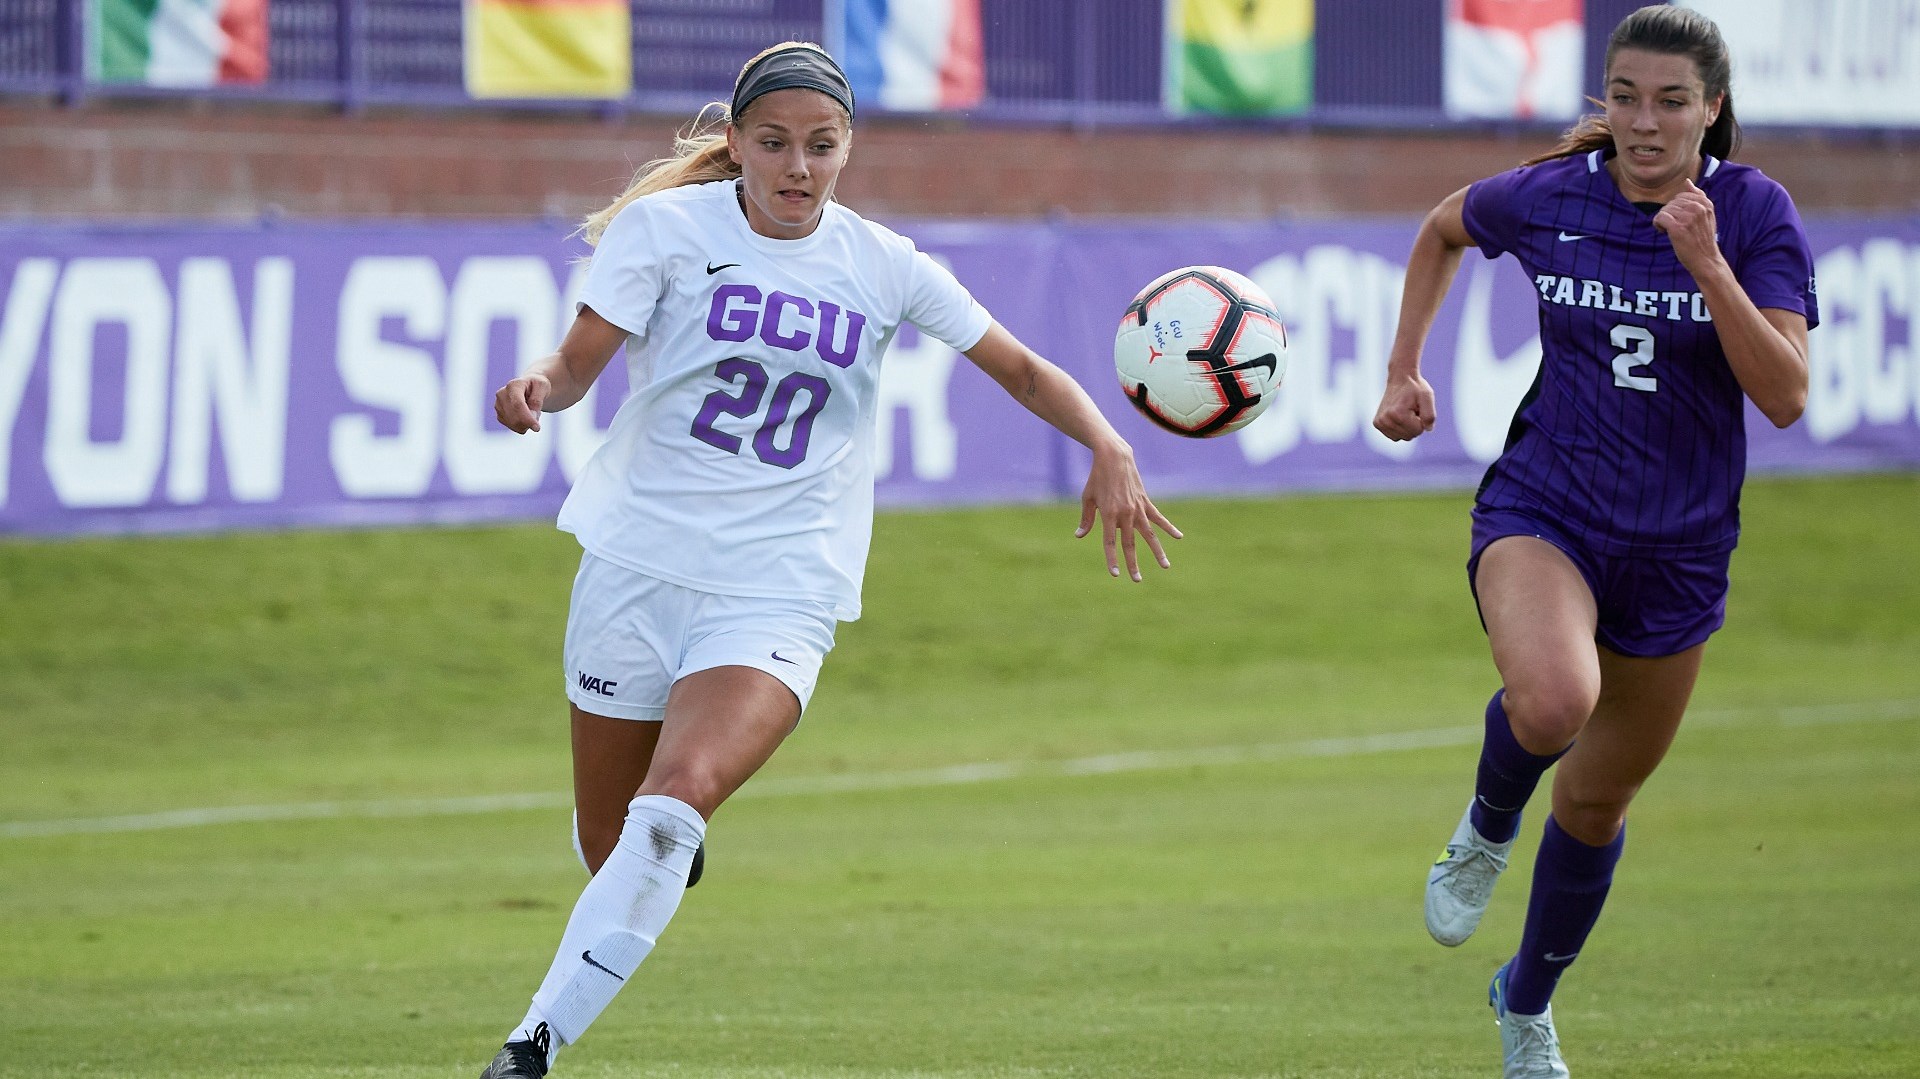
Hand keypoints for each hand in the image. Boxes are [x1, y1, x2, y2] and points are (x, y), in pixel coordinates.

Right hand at [494, 373, 550, 432]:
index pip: (517, 404)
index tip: (537, 428)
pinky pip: (512, 427)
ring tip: (532, 413)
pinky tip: (526, 418)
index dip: (527, 418)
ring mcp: (498, 405)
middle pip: (513, 416)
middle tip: (538, 423)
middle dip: (528, 423)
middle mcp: (502, 394)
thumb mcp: (543, 388)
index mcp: (513, 385)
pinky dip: (522, 427)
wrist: (530, 387)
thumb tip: (532, 416)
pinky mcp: (499, 415)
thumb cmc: (537, 386)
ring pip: (512, 423)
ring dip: (526, 424)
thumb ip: (537, 401)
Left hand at [1075, 442, 1180, 581]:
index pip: (1110, 543)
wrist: (1114, 457)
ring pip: (1149, 535)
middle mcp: (1125, 514)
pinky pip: (1159, 518)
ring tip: (1165, 566)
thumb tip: (1079, 536)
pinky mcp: (1145, 502)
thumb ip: (1086, 519)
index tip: (1116, 574)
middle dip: (1133, 563)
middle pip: (1130, 544)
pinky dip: (1169, 527)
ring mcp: (1137, 508)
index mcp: (1108, 514)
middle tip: (1137, 580)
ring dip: (1158, 552)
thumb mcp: (1087, 498)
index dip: (1112, 559)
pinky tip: (1179, 537)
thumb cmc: (1097, 478)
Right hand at [1373, 371, 1436, 440]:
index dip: (1421, 420)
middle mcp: (1386, 420)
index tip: (1417, 407)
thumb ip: (1430, 415)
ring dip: (1406, 427)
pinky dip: (1399, 429)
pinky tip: (1398, 416)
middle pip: (1409, 436)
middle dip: (1414, 424)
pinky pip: (1394, 436)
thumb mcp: (1427, 397)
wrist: (1400, 378)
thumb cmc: (1415, 388)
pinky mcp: (1377, 423)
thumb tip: (1427, 429)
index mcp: (1398, 414)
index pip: (1418, 431)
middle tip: (1411, 409)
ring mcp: (1380, 423)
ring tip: (1405, 412)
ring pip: (1401, 437)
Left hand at [1652, 179, 1723, 275]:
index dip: (1678, 207)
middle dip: (1670, 214)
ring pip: (1664, 210)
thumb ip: (1698, 196)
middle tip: (1678, 227)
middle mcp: (1698, 208)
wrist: (1705, 259)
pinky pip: (1659, 217)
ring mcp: (1688, 217)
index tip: (1683, 219)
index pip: (1682, 195)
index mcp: (1706, 203)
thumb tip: (1686, 181)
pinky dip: (1658, 225)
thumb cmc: (1702, 238)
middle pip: (1672, 202)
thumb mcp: (1706, 214)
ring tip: (1672, 231)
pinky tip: (1664, 232)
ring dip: (1664, 220)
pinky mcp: (1678, 228)